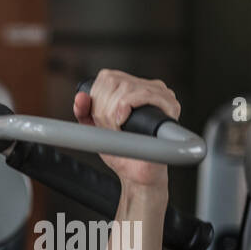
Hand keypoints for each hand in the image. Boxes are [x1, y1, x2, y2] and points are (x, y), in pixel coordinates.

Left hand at [72, 70, 178, 190]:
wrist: (136, 171)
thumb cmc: (121, 150)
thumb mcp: (95, 129)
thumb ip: (84, 112)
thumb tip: (80, 98)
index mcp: (131, 87)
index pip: (107, 77)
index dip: (96, 98)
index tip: (98, 119)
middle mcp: (148, 86)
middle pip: (114, 82)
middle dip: (103, 108)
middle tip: (108, 127)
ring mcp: (161, 94)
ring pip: (126, 88)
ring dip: (113, 112)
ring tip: (117, 129)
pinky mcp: (170, 105)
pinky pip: (142, 95)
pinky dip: (126, 108)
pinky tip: (123, 122)